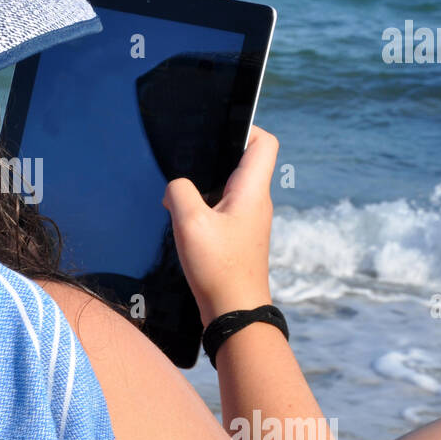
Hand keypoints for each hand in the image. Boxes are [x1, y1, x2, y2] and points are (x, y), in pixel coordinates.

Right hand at [162, 126, 277, 324]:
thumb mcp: (189, 222)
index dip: (245, 126)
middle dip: (216, 155)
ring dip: (207, 183)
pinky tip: (184, 218)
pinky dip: (205, 206)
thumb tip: (176, 187)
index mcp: (252, 190)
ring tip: (182, 191)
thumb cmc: (218, 268)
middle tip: (189, 159)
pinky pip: (224, 207)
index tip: (216, 129)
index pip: (264, 142)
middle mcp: (256, 201)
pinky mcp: (240, 236)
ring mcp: (250, 220)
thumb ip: (179, 191)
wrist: (235, 313)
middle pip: (245, 161)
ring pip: (231, 185)